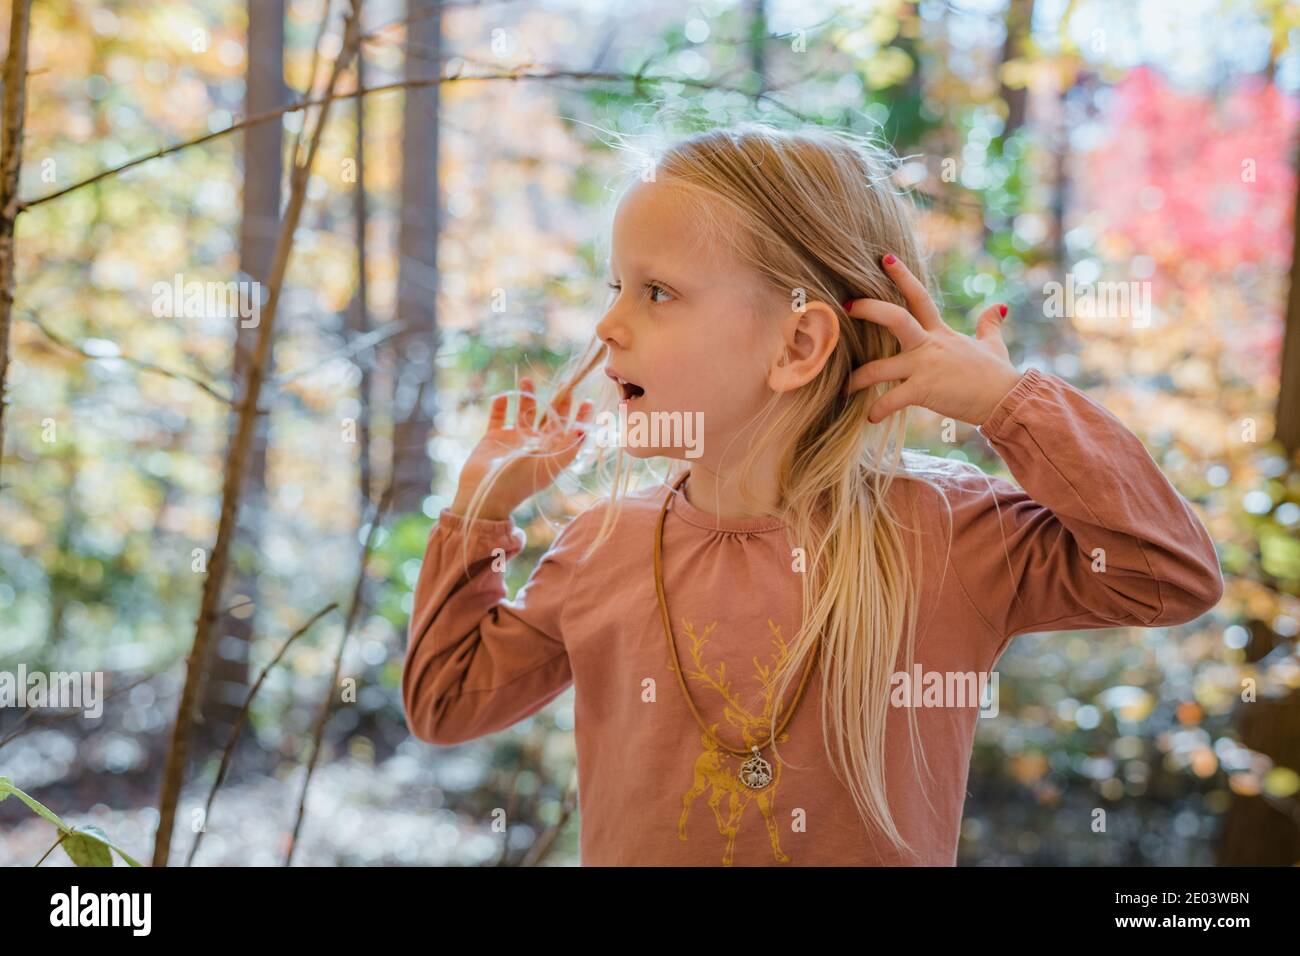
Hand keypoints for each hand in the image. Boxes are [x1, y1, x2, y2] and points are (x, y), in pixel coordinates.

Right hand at [451, 376, 593, 519]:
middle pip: (549, 418)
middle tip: (565, 383)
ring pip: (523, 413)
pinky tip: (502, 396)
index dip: (579, 418)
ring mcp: (514, 440)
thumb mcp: (548, 466)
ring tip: (527, 380)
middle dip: (557, 401)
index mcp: (550, 452)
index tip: (587, 401)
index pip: (569, 431)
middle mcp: (534, 445)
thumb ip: (567, 449)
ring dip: (526, 397)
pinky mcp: (493, 438)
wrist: (485, 493)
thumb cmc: (520, 482)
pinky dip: (499, 406)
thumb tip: (584, 431)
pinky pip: (497, 418)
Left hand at [843, 254, 1022, 425]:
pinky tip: (869, 418)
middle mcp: (929, 345)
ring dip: (858, 378)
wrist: (1008, 399)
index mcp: (941, 332)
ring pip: (880, 367)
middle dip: (868, 309)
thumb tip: (999, 307)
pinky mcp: (924, 390)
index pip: (919, 296)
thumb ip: (989, 325)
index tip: (884, 258)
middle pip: (895, 318)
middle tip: (845, 307)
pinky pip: (892, 399)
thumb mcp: (993, 344)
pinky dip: (878, 409)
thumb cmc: (998, 375)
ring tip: (844, 388)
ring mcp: (925, 367)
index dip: (902, 276)